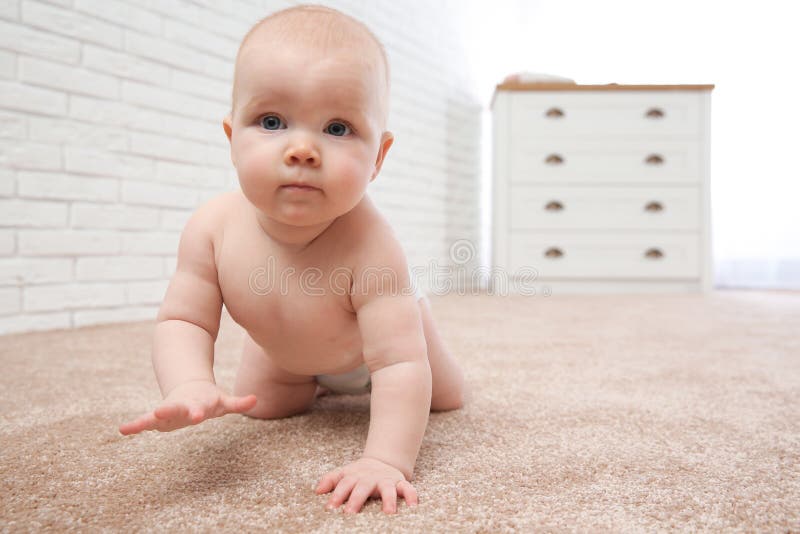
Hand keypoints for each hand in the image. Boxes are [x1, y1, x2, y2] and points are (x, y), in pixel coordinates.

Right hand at [118, 380, 256, 434]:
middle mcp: (182, 406)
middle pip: (176, 408)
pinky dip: (135, 425)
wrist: (190, 386)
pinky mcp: (159, 417)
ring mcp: (169, 410)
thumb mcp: (223, 401)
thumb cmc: (209, 398)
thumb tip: (256, 399)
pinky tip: (122, 431)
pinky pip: (144, 422)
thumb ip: (238, 402)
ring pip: (155, 415)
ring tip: (128, 428)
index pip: (200, 407)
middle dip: (170, 410)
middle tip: (160, 411)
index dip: (199, 410)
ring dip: (146, 420)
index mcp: (199, 403)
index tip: (197, 414)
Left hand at [315, 457, 418, 513]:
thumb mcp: (344, 473)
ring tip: (388, 513)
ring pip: (388, 488)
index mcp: (355, 476)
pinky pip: (408, 488)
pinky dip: (411, 496)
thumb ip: (331, 480)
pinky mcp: (399, 483)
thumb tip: (317, 491)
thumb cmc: (359, 474)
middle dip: (356, 499)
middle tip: (350, 513)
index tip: (330, 508)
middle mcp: (370, 478)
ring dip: (388, 499)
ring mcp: (386, 480)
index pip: (344, 483)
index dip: (337, 495)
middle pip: (363, 487)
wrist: (382, 461)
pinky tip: (413, 506)